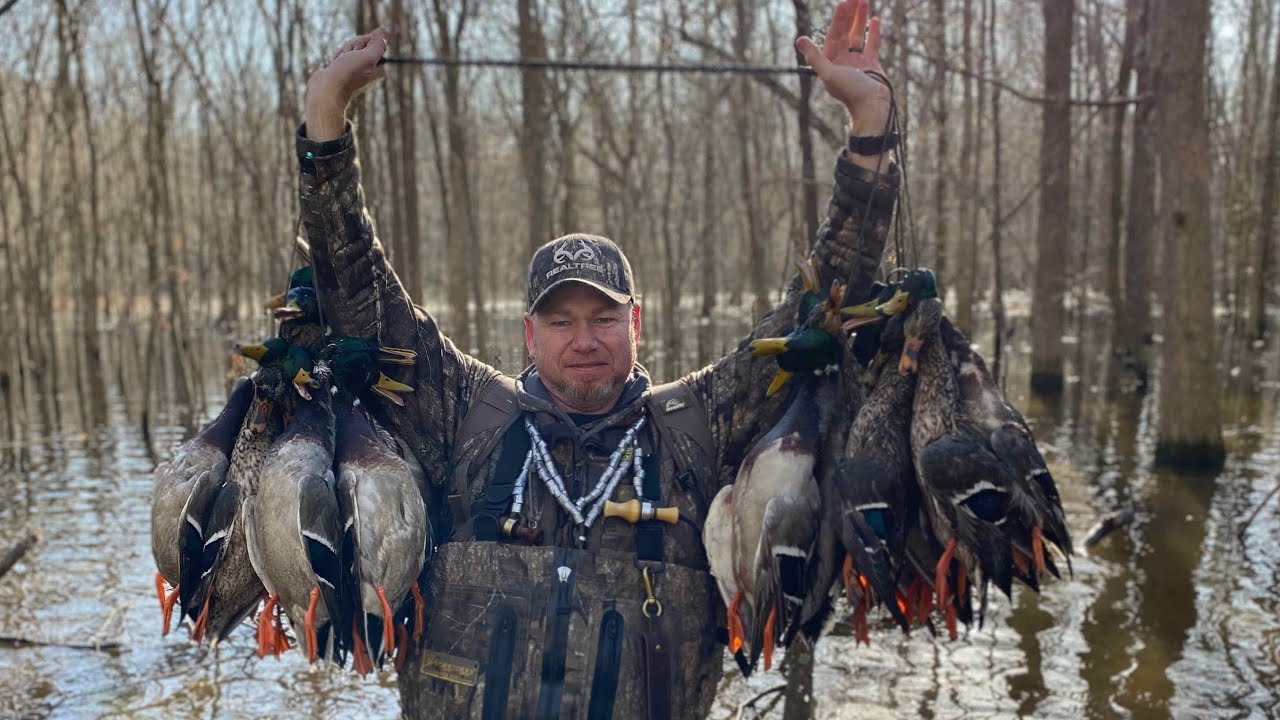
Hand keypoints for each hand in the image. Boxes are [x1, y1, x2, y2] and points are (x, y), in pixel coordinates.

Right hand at [305, 28, 390, 140]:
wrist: (326, 90)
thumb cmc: (348, 74)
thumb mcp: (368, 56)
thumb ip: (378, 44)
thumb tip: (385, 31)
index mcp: (379, 68)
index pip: (373, 42)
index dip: (362, 42)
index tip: (357, 52)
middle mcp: (369, 69)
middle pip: (361, 44)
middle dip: (351, 46)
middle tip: (346, 58)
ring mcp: (355, 69)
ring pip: (349, 48)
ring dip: (342, 52)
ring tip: (338, 63)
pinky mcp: (343, 69)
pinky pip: (341, 55)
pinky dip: (336, 57)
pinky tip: (333, 65)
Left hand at [796, 1, 891, 135]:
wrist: (874, 108)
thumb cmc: (851, 93)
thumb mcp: (830, 74)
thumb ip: (815, 57)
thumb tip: (799, 39)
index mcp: (831, 62)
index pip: (833, 35)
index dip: (838, 19)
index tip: (843, 3)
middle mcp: (843, 61)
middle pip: (845, 33)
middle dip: (850, 15)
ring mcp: (858, 62)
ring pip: (858, 36)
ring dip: (860, 19)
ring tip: (864, 2)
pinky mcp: (872, 65)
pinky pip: (871, 45)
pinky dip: (872, 33)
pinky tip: (875, 19)